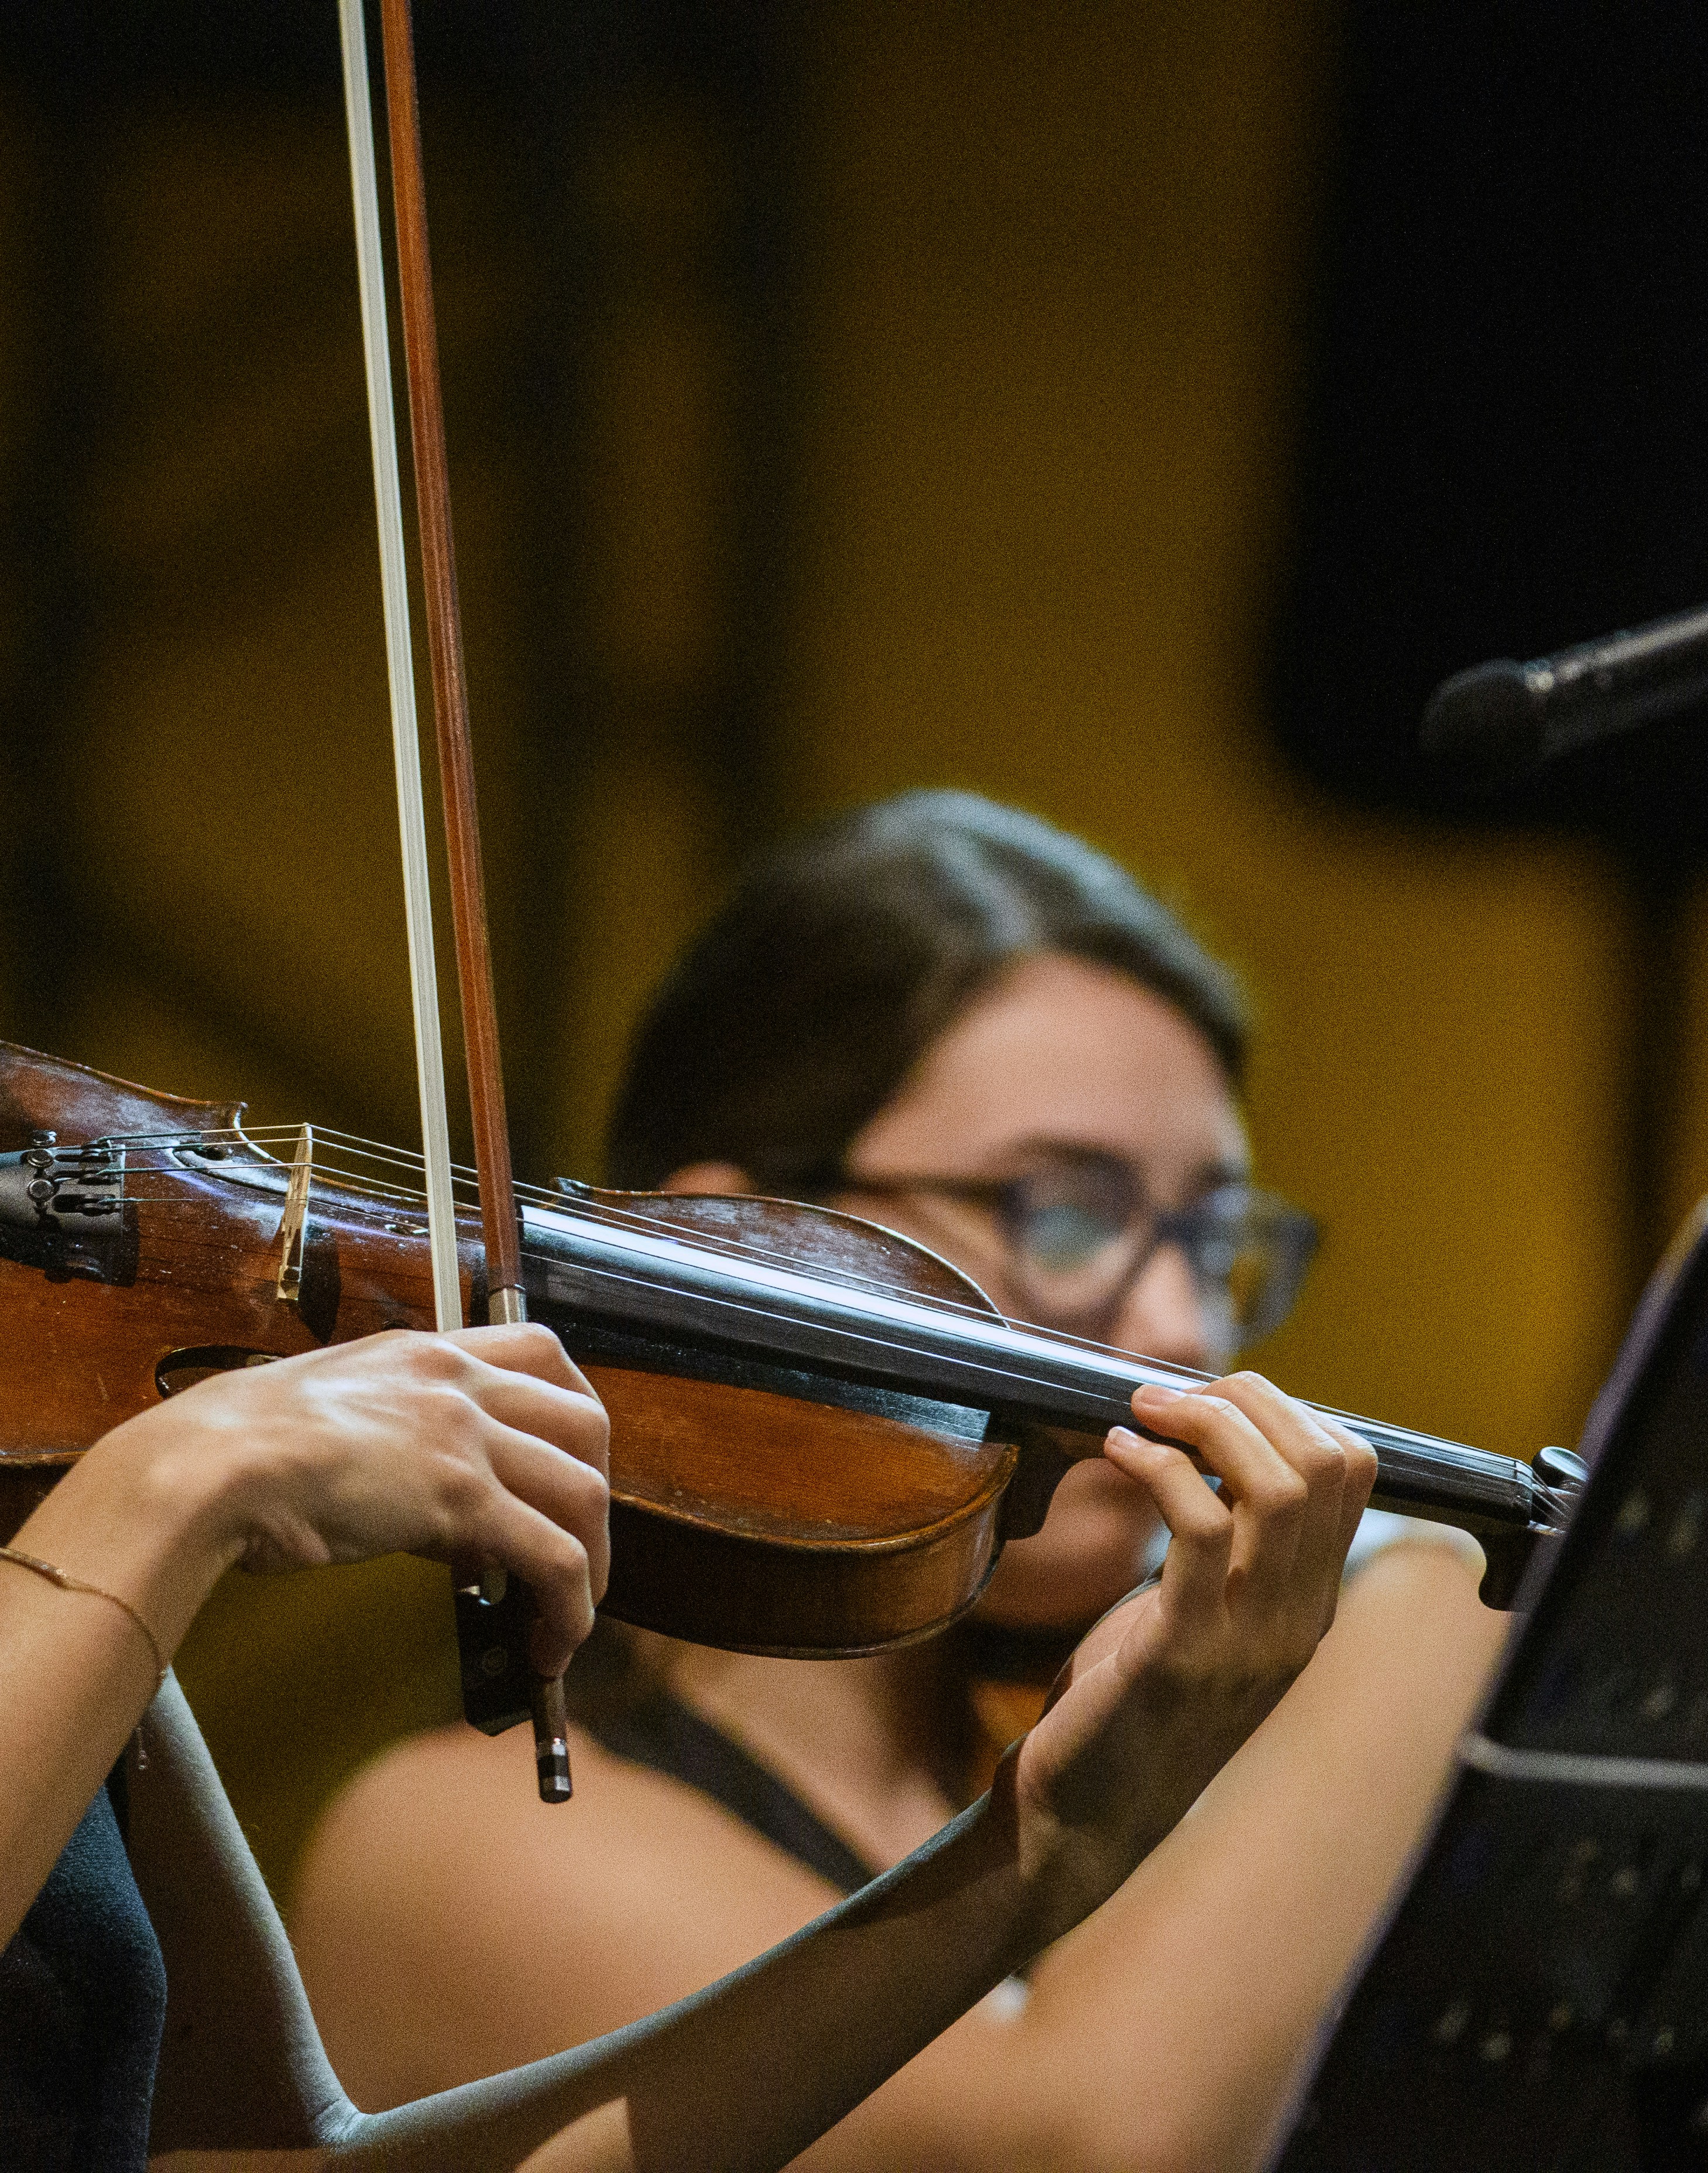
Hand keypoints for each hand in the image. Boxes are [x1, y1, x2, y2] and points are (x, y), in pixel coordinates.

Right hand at [99, 1325, 609, 1675]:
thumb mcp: (332, 1414)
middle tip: (580, 1545)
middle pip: (585, 1422)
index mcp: (425, 1354)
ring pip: (584, 1491)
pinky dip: (569, 1607)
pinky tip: (551, 1642)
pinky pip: (553, 1557)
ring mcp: (463, 1438)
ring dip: (593, 1561)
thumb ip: (393, 1443)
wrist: (208, 1466)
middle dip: (596, 1491)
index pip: (540, 1351)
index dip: (572, 1409)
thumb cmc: (238, 1448)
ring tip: (570, 1614)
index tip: (569, 1459)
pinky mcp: (460, 1501)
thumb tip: (433, 1512)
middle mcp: (457, 1383)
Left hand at [1008, 1370, 1374, 1909]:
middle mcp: (1297, 1620)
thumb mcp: (1196, 1621)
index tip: (1214, 1400)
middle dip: (1249, 1397)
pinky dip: (1155, 1466)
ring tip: (1143, 1410)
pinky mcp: (1181, 1650)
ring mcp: (1248, 1638)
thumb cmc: (1124, 1707)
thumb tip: (1206, 1444)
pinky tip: (1115, 1451)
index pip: (1355, 1470)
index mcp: (1309, 1606)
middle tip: (1173, 1393)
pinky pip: (1195, 1525)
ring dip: (1204, 1421)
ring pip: (1276, 1486)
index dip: (1288, 1409)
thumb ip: (1220, 1549)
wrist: (1080, 1820)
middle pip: (1326, 1462)